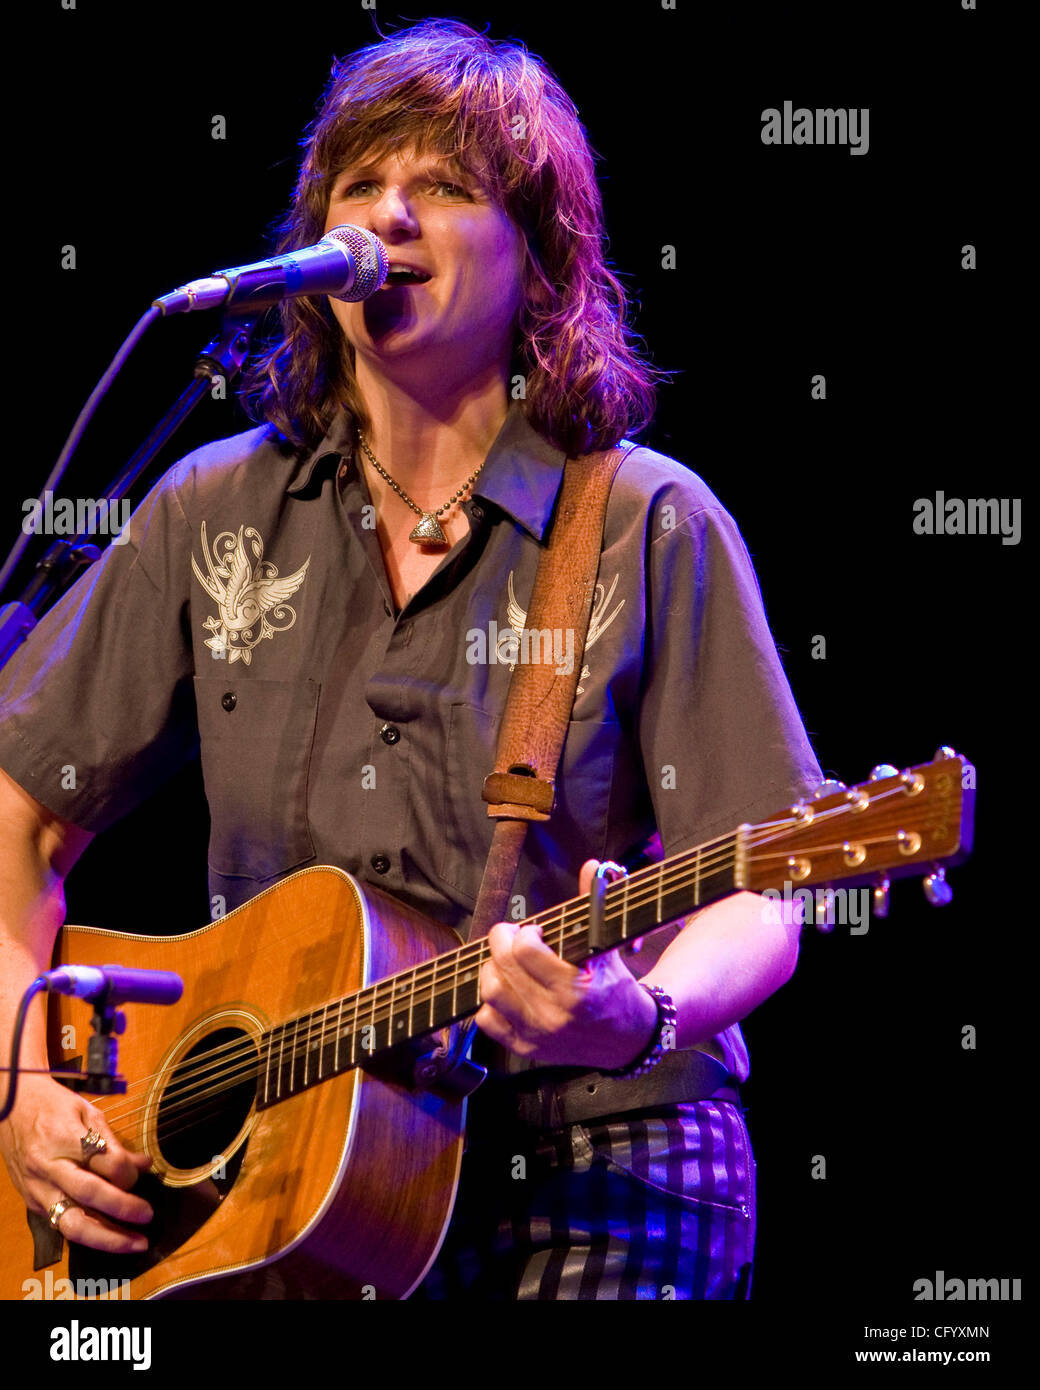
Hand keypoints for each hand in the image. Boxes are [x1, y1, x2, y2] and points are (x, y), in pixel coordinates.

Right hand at [0, 1076, 152, 1252]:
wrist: (9, 1107)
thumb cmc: (52, 1105)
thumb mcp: (87, 1111)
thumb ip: (114, 1142)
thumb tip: (144, 1165)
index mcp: (64, 1138)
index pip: (105, 1163)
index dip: (129, 1173)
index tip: (141, 1173)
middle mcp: (48, 1167)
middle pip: (88, 1197)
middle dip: (123, 1210)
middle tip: (147, 1216)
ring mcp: (37, 1188)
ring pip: (71, 1224)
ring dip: (106, 1238)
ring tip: (134, 1242)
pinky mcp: (32, 1202)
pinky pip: (61, 1224)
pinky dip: (88, 1233)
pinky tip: (110, 1235)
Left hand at [474, 859, 658, 1068]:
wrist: (628, 1038)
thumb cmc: (616, 986)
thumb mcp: (610, 945)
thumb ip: (597, 904)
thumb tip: (591, 867)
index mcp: (576, 988)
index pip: (525, 949)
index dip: (526, 931)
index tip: (536, 930)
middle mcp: (553, 1014)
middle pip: (502, 965)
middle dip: (502, 940)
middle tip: (512, 936)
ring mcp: (537, 1034)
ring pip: (490, 992)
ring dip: (493, 969)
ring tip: (508, 963)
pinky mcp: (526, 1048)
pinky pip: (487, 1020)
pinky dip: (490, 1002)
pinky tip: (508, 989)